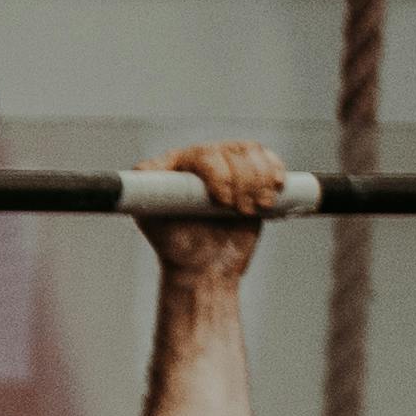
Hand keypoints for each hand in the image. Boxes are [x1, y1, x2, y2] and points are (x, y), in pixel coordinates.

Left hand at [142, 136, 289, 270]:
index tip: (222, 202)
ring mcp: (226, 163)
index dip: (217, 176)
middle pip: (231, 151)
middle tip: (240, 211)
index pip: (201, 156)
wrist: (207, 265)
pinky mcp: (251, 172)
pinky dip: (274, 173)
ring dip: (259, 181)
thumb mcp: (155, 222)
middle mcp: (198, 160)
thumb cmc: (177, 247)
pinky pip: (268, 158)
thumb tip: (140, 170)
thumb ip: (147, 196)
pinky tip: (274, 190)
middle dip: (242, 182)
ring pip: (251, 152)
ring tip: (253, 209)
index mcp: (170, 166)